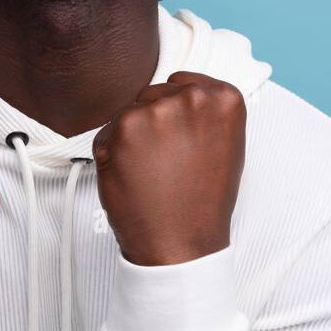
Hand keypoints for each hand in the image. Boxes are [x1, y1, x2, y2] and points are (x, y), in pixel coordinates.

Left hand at [91, 72, 246, 266]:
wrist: (182, 246)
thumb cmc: (202, 203)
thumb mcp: (225, 146)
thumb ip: (204, 112)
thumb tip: (176, 90)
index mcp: (224, 99)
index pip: (182, 83)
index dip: (174, 114)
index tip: (181, 140)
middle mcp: (193, 97)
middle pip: (153, 94)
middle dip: (152, 123)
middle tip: (167, 163)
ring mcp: (156, 110)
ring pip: (129, 113)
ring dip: (131, 138)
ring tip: (151, 173)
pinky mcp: (123, 127)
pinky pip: (106, 132)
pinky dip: (111, 154)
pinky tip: (132, 177)